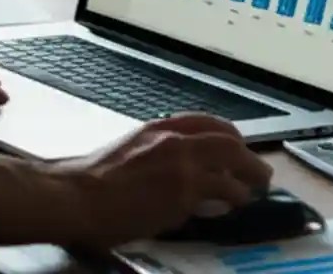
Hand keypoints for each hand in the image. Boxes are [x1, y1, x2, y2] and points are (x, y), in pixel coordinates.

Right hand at [0, 113, 271, 248]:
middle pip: (228, 141)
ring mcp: (180, 167)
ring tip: (252, 193)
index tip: (238, 147)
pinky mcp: (182, 195)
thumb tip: (173, 171)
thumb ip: (154, 154)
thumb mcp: (126, 151)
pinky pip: (220, 196)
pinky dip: (230, 201)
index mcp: (157, 128)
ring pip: (231, 167)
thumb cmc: (88, 179)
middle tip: (258, 173)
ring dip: (247, 182)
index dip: (230, 136)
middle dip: (249, 158)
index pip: (207, 123)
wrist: (74, 196)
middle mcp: (173, 141)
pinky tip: (231, 209)